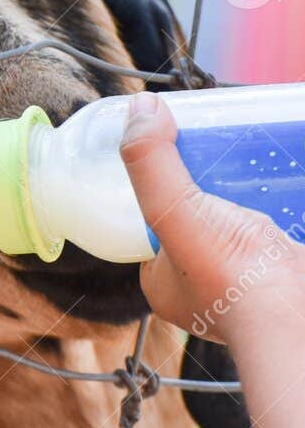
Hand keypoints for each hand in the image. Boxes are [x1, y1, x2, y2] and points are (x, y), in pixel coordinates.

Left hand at [119, 91, 304, 344]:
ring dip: (259, 199)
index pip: (157, 226)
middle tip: (230, 153)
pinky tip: (294, 182)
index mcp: (166, 283)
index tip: (182, 157)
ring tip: (265, 162)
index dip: (167, 191)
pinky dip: (290, 213)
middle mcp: (205, 290)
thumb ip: (150, 162)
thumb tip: (139, 108)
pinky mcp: (290, 280)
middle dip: (219, 191)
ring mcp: (252, 289)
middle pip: (206, 223)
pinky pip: (284, 238)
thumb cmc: (233, 275)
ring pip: (248, 231)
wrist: (302, 319)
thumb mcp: (172, 209)